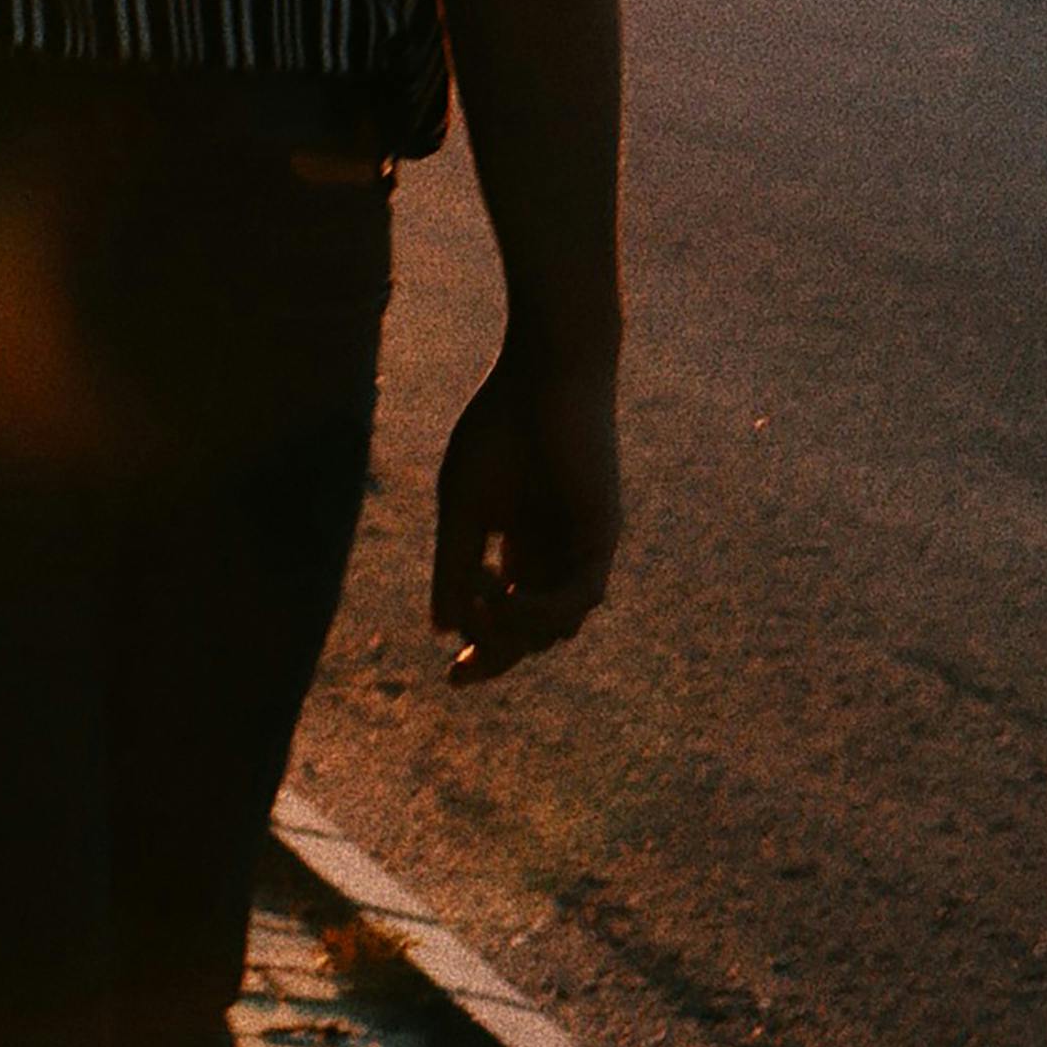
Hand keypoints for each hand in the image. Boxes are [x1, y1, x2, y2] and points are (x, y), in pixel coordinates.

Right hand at [431, 333, 621, 684]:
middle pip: (532, 631)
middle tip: (460, 674)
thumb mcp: (462, 505)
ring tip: (481, 605)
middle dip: (496, 655)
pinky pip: (580, 596)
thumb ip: (453, 564)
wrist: (547, 373)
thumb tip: (444, 628)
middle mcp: (555, 554)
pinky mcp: (602, 535)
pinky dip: (541, 609)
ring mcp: (581, 548)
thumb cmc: (500, 428)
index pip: (506, 615)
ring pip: (558, 625)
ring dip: (515, 631)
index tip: (450, 674)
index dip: (481, 647)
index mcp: (522, 546)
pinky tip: (506, 598)